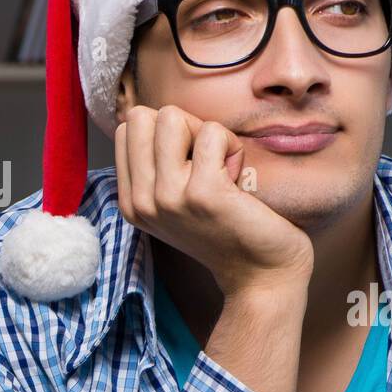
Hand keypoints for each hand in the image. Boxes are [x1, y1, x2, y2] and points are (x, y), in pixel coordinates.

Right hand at [115, 104, 314, 299]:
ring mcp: (169, 198)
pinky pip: (212, 132)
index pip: (129, 128)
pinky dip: (233, 146)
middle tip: (209, 163)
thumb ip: (158, 167)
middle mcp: (143, 201)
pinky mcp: (203, 194)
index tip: (192, 168)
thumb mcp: (178, 203)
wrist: (262, 274)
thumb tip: (158, 117)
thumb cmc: (229, 230)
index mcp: (132, 202)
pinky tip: (240, 178)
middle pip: (143, 117)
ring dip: (207, 135)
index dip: (168, 135)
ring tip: (223, 170)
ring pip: (170, 117)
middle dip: (181, 127)